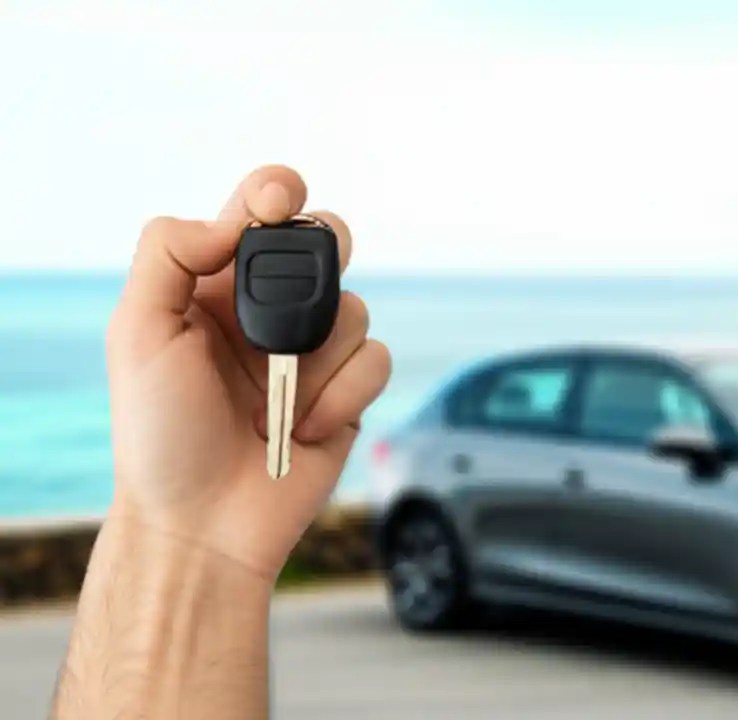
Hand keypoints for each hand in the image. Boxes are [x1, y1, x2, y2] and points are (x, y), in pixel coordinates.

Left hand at [105, 165, 390, 578]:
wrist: (204, 524)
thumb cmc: (161, 434)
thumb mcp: (137, 333)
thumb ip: (168, 254)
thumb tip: (234, 222)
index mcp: (214, 286)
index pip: (256, 213)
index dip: (276, 191)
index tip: (277, 198)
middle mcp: (268, 311)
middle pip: (325, 242)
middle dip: (323, 256)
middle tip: (294, 298)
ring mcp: (313, 352)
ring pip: (354, 305)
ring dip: (317, 354)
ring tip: (276, 400)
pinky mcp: (348, 393)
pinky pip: (375, 359)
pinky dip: (342, 395)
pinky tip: (304, 429)